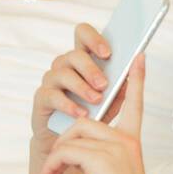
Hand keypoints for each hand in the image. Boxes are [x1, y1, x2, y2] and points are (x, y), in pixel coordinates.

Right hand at [30, 22, 129, 145]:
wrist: (71, 139)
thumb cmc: (93, 114)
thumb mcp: (112, 102)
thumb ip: (120, 89)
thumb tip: (130, 77)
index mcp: (83, 58)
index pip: (83, 34)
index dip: (94, 39)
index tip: (108, 53)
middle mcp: (65, 64)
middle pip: (74, 55)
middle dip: (91, 69)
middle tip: (104, 84)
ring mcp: (52, 79)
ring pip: (63, 74)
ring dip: (82, 87)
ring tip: (97, 100)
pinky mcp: (42, 97)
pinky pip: (53, 96)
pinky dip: (69, 105)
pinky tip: (82, 113)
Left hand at [38, 53, 155, 173]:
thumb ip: (99, 155)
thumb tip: (71, 148)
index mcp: (132, 141)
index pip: (135, 104)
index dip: (136, 81)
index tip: (138, 56)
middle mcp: (125, 139)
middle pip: (83, 123)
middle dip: (62, 146)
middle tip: (53, 172)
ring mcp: (115, 146)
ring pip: (71, 137)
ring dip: (54, 159)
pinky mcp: (101, 158)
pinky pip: (65, 151)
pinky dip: (52, 166)